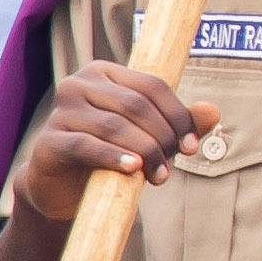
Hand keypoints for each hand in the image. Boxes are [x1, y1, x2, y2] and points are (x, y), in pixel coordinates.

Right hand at [18, 66, 210, 219]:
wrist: (64, 188)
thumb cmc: (111, 152)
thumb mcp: (148, 136)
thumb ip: (179, 122)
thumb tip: (214, 111)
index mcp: (105, 73)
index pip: (152, 86)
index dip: (178, 115)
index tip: (191, 147)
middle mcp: (78, 84)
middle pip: (135, 105)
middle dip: (162, 137)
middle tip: (171, 166)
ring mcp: (60, 111)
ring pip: (114, 125)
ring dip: (144, 152)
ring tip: (159, 176)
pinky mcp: (48, 141)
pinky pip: (85, 145)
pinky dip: (113, 157)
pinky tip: (133, 169)